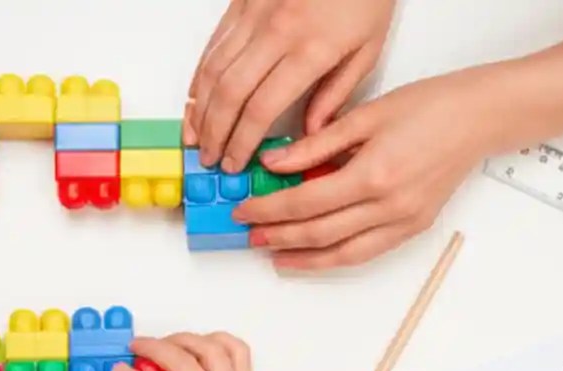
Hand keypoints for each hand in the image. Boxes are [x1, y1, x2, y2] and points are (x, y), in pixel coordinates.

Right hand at [186, 0, 396, 173]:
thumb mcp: (367, 49)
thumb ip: (336, 94)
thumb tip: (309, 135)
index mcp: (309, 50)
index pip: (261, 109)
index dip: (242, 142)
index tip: (236, 164)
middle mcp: (275, 32)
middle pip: (229, 94)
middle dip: (215, 133)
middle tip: (210, 159)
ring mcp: (253, 14)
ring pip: (213, 69)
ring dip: (199, 109)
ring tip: (195, 137)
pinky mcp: (241, 1)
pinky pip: (213, 44)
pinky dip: (200, 75)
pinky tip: (197, 98)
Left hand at [237, 68, 497, 269]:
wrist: (479, 118)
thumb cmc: (430, 107)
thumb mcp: (365, 116)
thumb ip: (316, 144)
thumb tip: (274, 163)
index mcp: (373, 174)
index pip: (305, 202)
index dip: (269, 209)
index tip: (244, 210)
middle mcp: (389, 205)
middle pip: (320, 232)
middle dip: (279, 237)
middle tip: (250, 236)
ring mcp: (404, 221)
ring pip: (344, 253)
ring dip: (305, 258)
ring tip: (276, 255)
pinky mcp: (414, 227)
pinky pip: (367, 252)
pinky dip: (337, 258)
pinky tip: (316, 255)